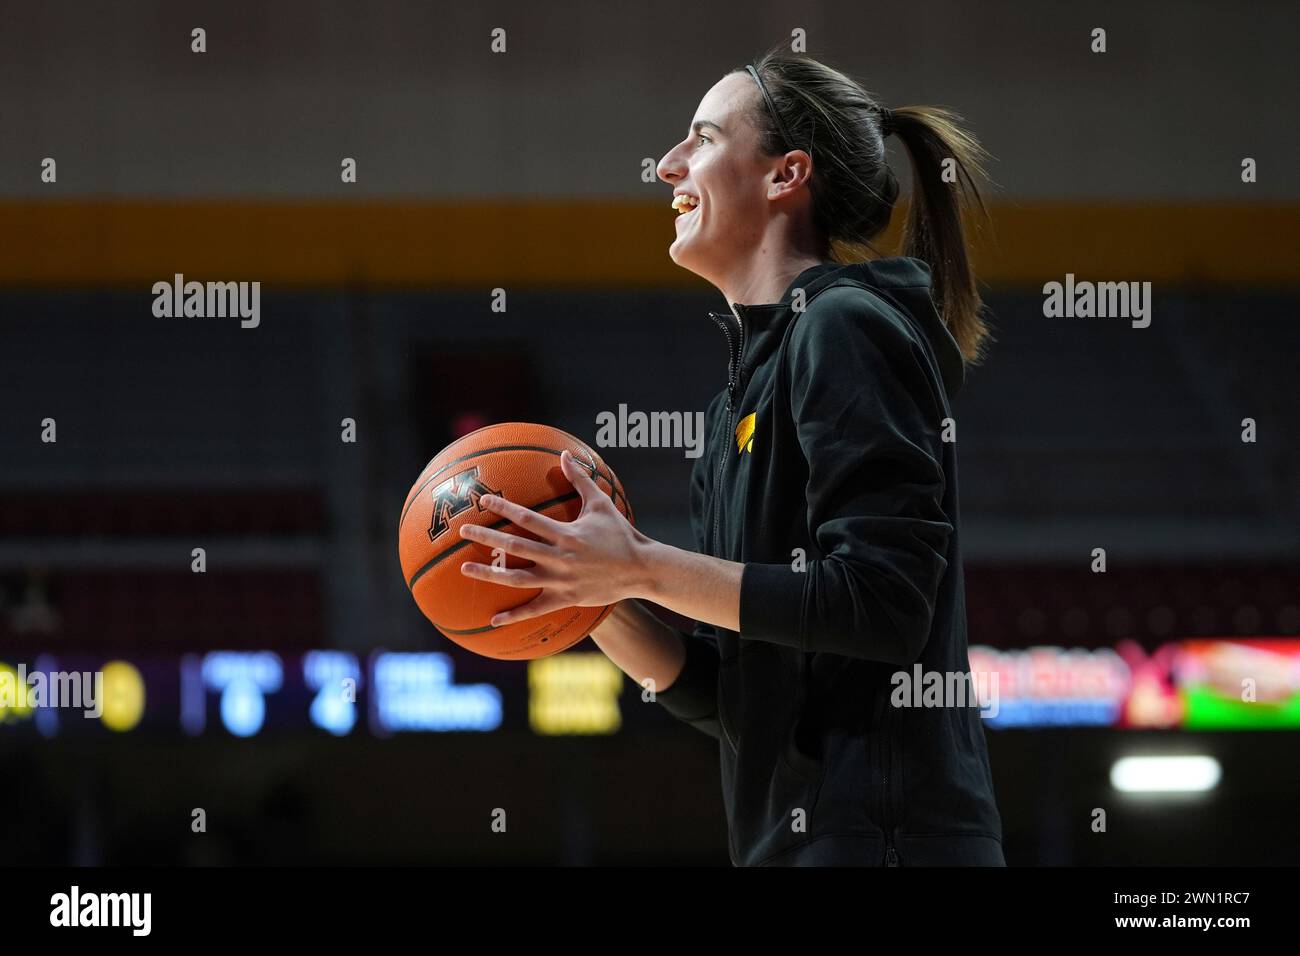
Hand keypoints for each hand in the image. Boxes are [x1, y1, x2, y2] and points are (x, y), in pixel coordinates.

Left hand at [458, 450, 650, 625]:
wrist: (641, 569)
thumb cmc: (620, 534)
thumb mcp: (600, 504)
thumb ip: (579, 480)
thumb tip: (565, 455)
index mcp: (565, 533)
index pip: (527, 518)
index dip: (503, 508)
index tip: (483, 501)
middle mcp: (559, 557)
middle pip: (514, 547)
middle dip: (486, 538)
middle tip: (463, 530)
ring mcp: (561, 580)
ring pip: (517, 578)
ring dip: (489, 574)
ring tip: (464, 568)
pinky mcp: (565, 598)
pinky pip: (535, 609)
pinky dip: (514, 615)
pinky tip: (493, 619)